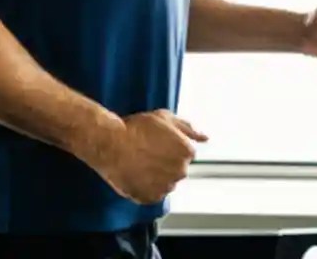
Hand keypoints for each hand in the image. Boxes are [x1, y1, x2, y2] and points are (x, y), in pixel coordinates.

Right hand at [83, 109, 207, 204]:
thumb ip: (189, 129)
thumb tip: (205, 138)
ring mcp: (165, 186)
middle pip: (177, 169)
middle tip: (146, 153)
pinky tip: (136, 174)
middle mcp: (180, 172)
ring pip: (165, 183)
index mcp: (187, 152)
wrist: (110, 143)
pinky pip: (152, 194)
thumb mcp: (166, 118)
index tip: (156, 144)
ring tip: (139, 163)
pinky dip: (146, 187)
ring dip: (156, 176)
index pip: (185, 154)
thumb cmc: (136, 128)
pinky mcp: (149, 198)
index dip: (170, 147)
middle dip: (165, 163)